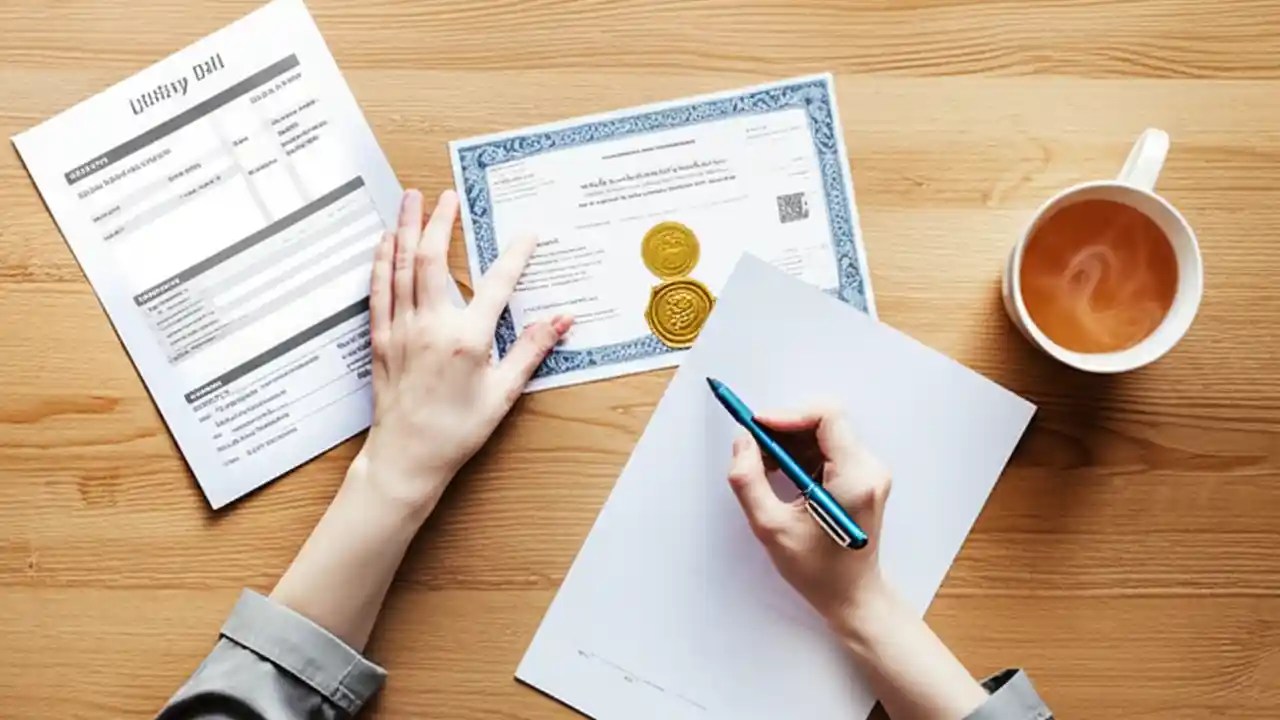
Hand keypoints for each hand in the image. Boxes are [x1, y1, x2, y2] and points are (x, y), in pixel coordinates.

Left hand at [349, 188, 571, 515]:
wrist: (407, 459)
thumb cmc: (456, 431)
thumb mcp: (504, 393)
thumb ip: (531, 350)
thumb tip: (561, 320)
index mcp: (466, 340)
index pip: (496, 284)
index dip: (514, 255)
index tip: (527, 235)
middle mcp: (430, 327)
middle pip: (433, 259)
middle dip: (441, 221)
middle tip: (448, 195)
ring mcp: (401, 330)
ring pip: (402, 266)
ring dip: (406, 228)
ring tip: (411, 198)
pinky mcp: (380, 339)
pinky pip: (379, 289)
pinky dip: (382, 260)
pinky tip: (387, 242)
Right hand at [726, 406, 892, 636]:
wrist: (853, 596)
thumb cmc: (817, 571)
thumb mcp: (771, 528)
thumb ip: (749, 480)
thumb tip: (742, 440)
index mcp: (855, 478)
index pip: (827, 417)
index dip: (788, 414)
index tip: (757, 426)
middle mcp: (869, 468)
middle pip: (824, 422)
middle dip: (783, 429)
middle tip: (753, 449)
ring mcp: (868, 471)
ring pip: (823, 433)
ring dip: (789, 442)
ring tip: (763, 468)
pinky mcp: (861, 476)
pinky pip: (827, 448)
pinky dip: (799, 453)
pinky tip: (779, 475)